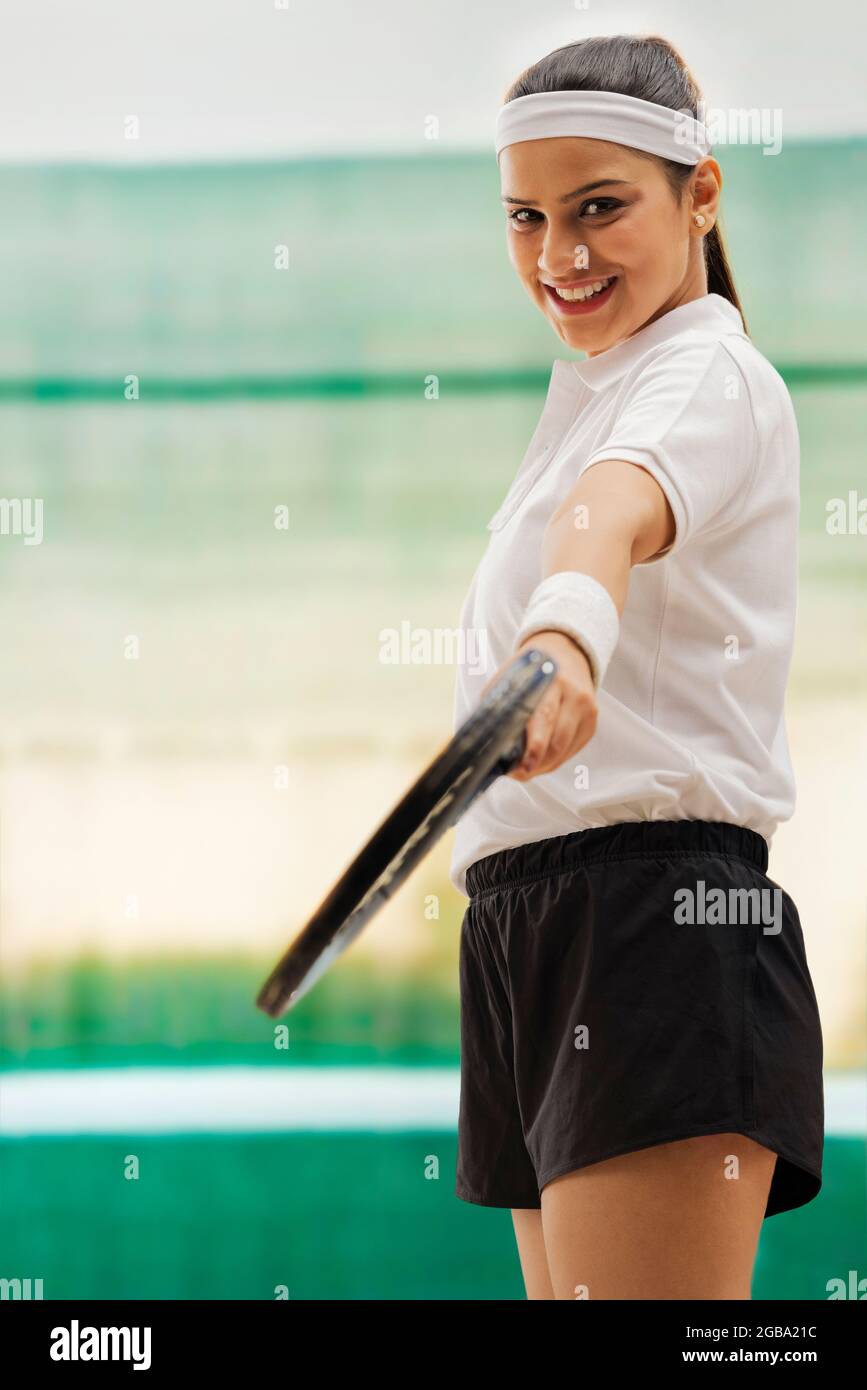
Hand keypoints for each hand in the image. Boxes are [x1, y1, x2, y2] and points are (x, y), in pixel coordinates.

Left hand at [482, 631, 598, 780]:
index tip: (516, 767)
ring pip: (565, 749)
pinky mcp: (592, 722)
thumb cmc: (531, 668)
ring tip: (524, 770)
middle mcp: (573, 694)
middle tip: (518, 775)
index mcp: (551, 680)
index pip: (543, 718)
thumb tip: (481, 737)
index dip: (532, 748)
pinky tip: (541, 761)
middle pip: (557, 739)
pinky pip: (572, 750)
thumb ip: (500, 701)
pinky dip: (555, 759)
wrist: (567, 651)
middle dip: (536, 763)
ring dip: (544, 765)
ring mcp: (587, 709)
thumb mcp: (513, 675)